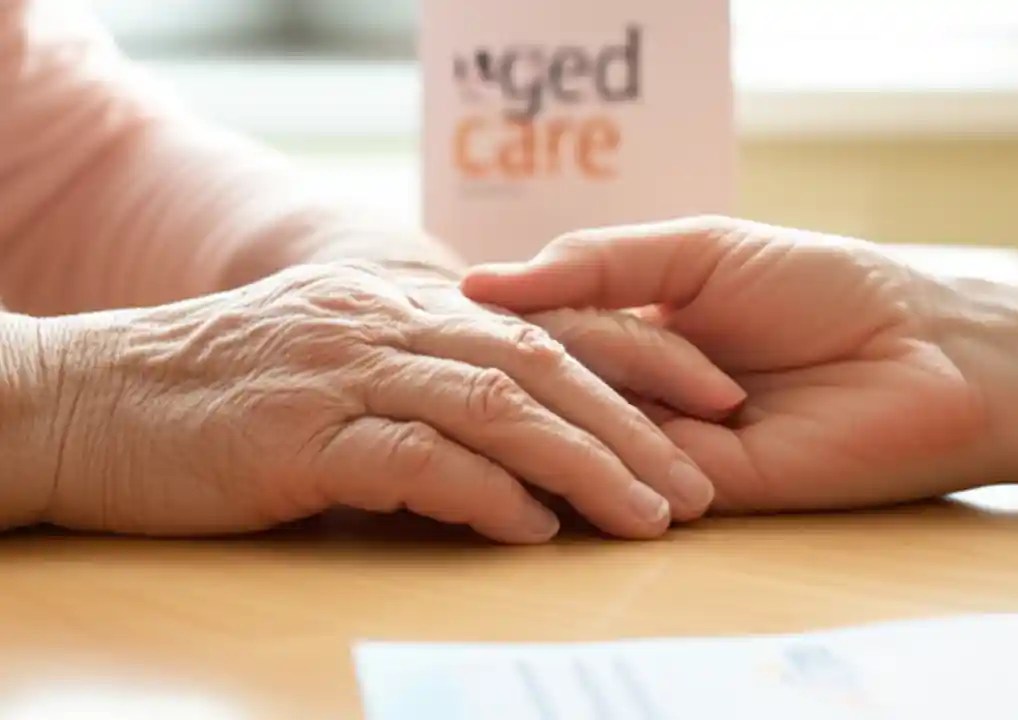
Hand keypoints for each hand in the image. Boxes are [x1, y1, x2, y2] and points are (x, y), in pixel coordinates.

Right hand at [29, 261, 742, 541]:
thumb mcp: (340, 349)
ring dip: (583, 463)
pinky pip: (412, 457)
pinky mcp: (300, 434)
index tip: (715, 400)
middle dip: (635, 423)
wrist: (95, 398)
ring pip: (496, 405)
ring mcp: (345, 371)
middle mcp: (389, 319)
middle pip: (544, 362)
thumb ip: (426, 365)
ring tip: (646, 515)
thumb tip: (521, 427)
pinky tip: (531, 528)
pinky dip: (482, 492)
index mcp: (410, 296)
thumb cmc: (225, 387)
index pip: (556, 319)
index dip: (645, 356)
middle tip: (701, 483)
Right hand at [464, 217, 992, 511]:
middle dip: (542, 365)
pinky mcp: (705, 493)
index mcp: (640, 326)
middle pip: (559, 384)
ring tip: (549, 396)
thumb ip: (601, 263)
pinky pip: (635, 479)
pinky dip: (614, 456)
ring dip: (571, 412)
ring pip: (587, 434)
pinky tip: (594, 437)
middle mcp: (647, 389)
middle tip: (498, 355)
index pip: (550, 328)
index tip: (457, 312)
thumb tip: (481, 281)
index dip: (514, 318)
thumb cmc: (827, 287)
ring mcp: (673, 443)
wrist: (927, 350)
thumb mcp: (699, 251)